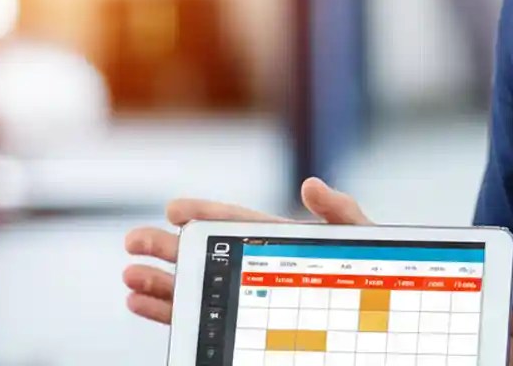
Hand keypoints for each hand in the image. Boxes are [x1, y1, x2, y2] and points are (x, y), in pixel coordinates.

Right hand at [122, 177, 371, 323]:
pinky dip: (167, 311)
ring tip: (129, 276)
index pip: (235, 221)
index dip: (205, 213)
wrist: (382, 319)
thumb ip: (339, 210)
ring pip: (194, 287)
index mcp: (279, 238)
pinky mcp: (240, 328)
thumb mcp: (360, 237)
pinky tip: (139, 304)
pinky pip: (199, 318)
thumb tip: (311, 184)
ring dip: (159, 281)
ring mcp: (243, 297)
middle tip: (133, 240)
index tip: (174, 209)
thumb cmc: (373, 272)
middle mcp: (252, 266)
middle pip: (203, 252)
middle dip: (167, 247)